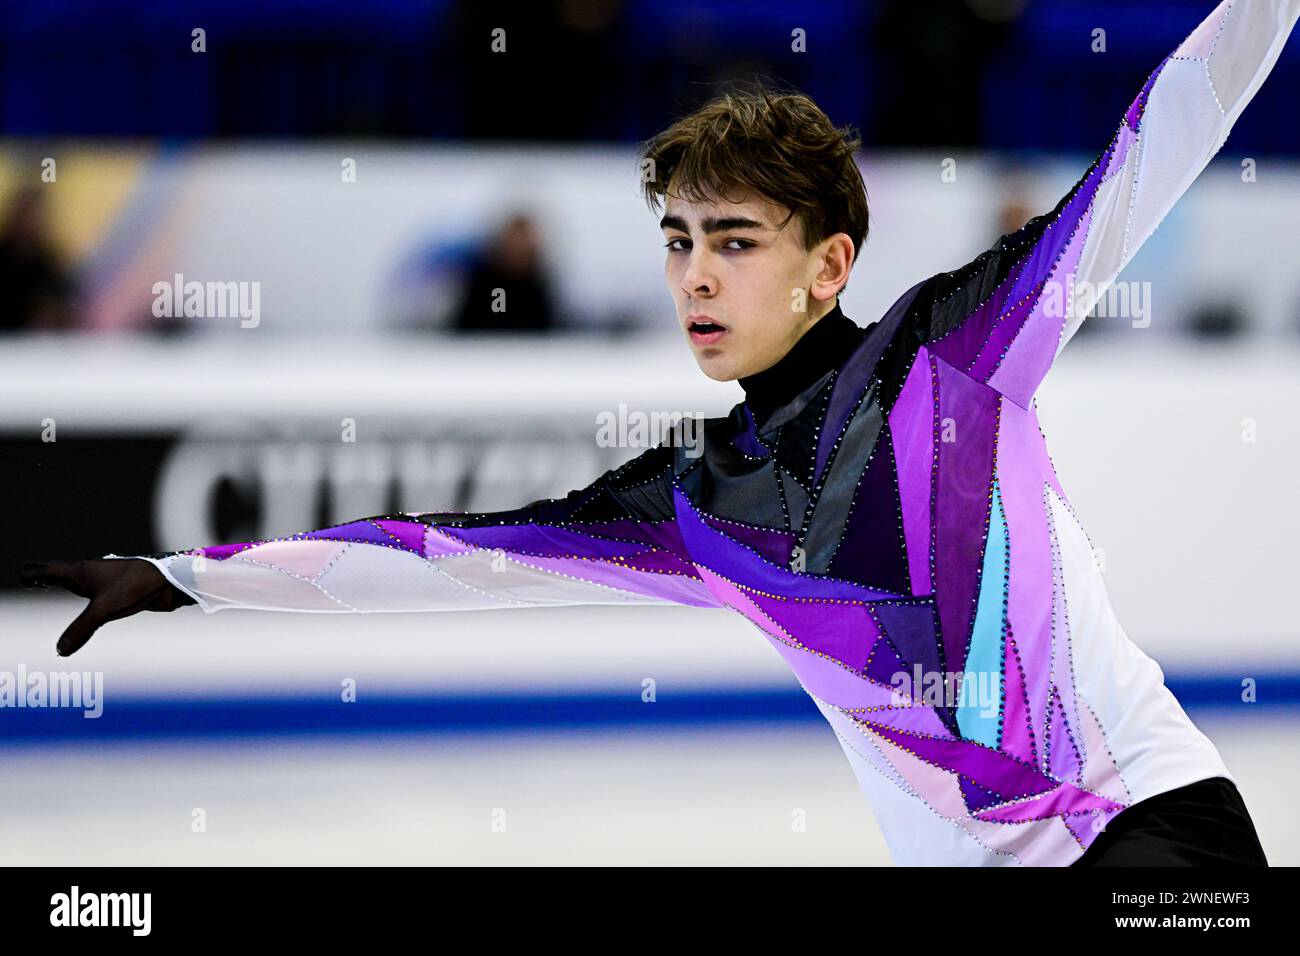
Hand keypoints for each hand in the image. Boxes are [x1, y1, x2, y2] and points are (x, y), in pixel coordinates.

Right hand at [19, 558, 196, 656]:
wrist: (171, 581)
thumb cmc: (138, 585)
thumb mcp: (105, 609)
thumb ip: (82, 628)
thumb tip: (61, 650)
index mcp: (80, 572)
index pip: (46, 571)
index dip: (31, 574)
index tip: (21, 577)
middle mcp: (89, 574)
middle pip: (58, 573)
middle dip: (41, 575)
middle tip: (27, 578)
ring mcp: (104, 581)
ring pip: (75, 580)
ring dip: (59, 582)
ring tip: (46, 584)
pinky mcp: (117, 590)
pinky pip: (92, 591)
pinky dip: (79, 592)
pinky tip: (84, 596)